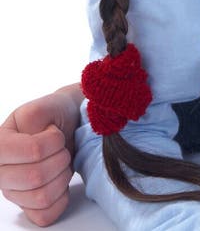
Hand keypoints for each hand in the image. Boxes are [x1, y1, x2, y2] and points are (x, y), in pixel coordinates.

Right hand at [0, 83, 82, 226]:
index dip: (52, 142)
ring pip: (42, 197)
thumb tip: (30, 132)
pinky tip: (60, 182)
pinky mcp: (29, 208)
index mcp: (1, 145)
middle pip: (36, 177)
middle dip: (59, 159)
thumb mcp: (45, 105)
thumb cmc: (55, 116)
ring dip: (62, 177)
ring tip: (62, 163)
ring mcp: (14, 193)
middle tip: (62, 149)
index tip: (55, 133)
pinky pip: (44, 216)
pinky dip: (60, 199)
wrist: (70, 126)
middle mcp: (2, 172)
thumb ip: (35, 114)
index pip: (31, 152)